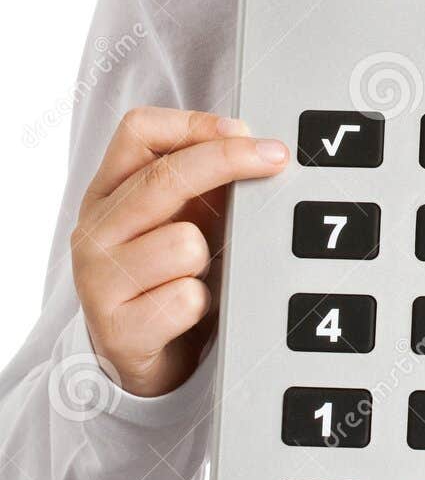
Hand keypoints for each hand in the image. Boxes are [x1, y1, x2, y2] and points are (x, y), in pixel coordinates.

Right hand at [71, 108, 288, 396]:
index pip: (137, 131)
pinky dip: (201, 306)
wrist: (136, 356)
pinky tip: (185, 313)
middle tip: (276, 158)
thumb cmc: (163, 275)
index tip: (242, 130)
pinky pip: (187, 299)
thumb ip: (201, 180)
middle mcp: (94, 231)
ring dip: (207, 260)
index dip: (193, 123)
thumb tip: (253, 145)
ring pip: (184, 243)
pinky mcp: (118, 330)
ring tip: (195, 276)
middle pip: (164, 176)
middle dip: (229, 160)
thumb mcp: (176, 218)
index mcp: (107, 193)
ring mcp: (98, 281)